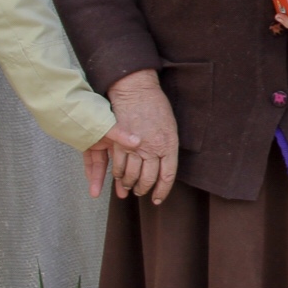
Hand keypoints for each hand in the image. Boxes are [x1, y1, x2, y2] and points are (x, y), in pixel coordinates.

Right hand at [97, 70, 176, 202]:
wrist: (136, 89)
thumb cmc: (155, 105)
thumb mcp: (170, 126)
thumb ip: (167, 146)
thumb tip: (164, 164)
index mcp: (169, 145)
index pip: (168, 176)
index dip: (163, 190)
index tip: (158, 198)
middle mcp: (153, 148)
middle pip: (149, 178)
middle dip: (144, 189)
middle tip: (141, 193)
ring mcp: (135, 146)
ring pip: (132, 175)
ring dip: (129, 184)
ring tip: (129, 189)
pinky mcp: (119, 143)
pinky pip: (118, 166)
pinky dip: (117, 174)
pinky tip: (118, 178)